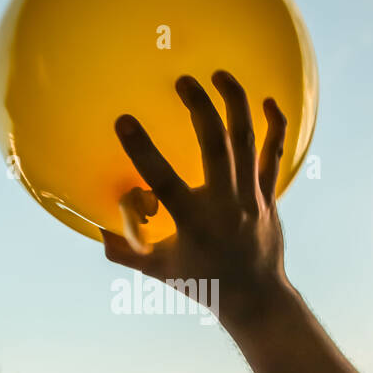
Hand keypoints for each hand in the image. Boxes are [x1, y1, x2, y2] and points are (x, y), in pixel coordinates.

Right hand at [101, 71, 291, 328]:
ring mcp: (251, 197)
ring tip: (218, 74)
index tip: (123, 120)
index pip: (164, 180)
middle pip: (216, 146)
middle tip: (182, 80)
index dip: (143, 150)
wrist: (256, 298)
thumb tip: (98, 232)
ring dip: (234, 102)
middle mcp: (225, 205)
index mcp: (194, 223)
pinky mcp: (268, 195)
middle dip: (200, 107)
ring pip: (247, 140)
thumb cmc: (203, 284)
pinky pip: (273, 153)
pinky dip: (274, 125)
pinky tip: (267, 100)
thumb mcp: (158, 272)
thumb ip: (126, 252)